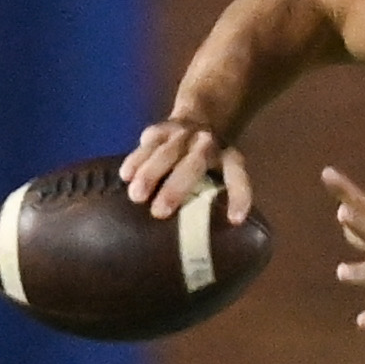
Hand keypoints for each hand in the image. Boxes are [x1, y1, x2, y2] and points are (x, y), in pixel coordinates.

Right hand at [120, 118, 253, 223]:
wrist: (197, 119)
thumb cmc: (209, 164)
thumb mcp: (223, 175)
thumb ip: (218, 199)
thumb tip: (207, 244)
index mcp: (231, 159)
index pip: (238, 177)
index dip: (239, 197)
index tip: (234, 221)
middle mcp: (208, 144)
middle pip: (193, 164)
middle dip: (175, 189)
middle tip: (159, 214)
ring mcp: (182, 134)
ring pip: (165, 152)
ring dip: (150, 174)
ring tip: (136, 197)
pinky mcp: (160, 129)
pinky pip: (145, 145)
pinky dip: (135, 160)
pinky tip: (125, 176)